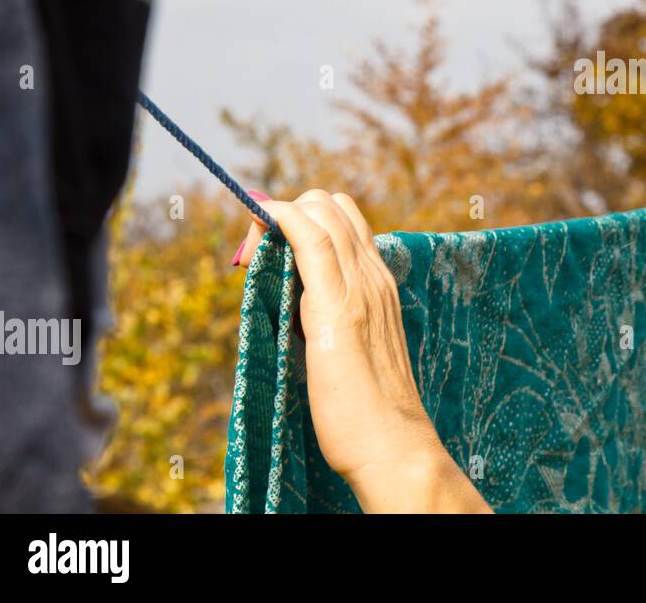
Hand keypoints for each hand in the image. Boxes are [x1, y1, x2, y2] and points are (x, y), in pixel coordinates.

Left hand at [233, 190, 490, 512]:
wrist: (392, 441)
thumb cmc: (366, 407)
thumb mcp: (350, 346)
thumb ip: (327, 317)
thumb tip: (291, 304)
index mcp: (378, 283)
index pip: (343, 221)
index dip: (300, 218)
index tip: (265, 245)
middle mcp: (373, 275)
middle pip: (330, 205)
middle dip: (286, 211)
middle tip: (255, 249)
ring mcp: (359, 286)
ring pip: (321, 211)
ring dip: (278, 214)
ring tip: (253, 249)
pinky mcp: (338, 305)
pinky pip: (311, 239)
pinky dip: (281, 220)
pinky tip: (262, 224)